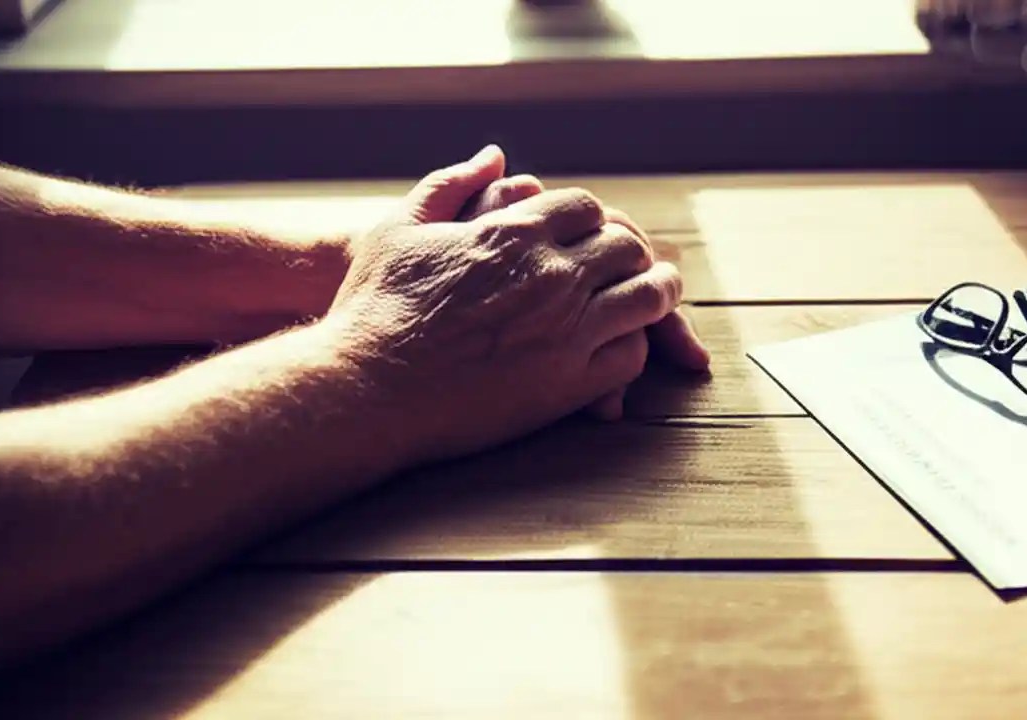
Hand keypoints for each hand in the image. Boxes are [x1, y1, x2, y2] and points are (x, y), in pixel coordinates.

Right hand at [322, 146, 682, 461]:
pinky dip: (635, 346)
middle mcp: (551, 274)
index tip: (594, 235)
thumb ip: (450, 184)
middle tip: (634, 264)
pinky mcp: (569, 384)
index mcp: (514, 231)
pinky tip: (625, 345)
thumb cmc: (373, 307)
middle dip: (632, 252)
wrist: (365, 388)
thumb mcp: (401, 228)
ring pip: (647, 298)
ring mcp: (567, 329)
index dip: (594, 221)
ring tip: (661, 297)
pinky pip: (631, 356)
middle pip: (626, 247)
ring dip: (658, 293)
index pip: (586, 208)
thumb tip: (494, 156)